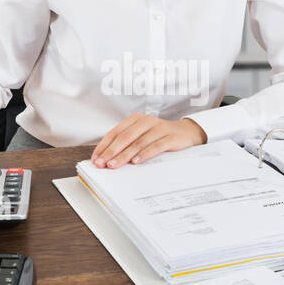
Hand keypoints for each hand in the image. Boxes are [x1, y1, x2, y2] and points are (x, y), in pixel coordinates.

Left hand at [91, 115, 206, 168]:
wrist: (187, 133)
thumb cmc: (160, 137)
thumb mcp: (142, 136)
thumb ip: (127, 144)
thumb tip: (107, 159)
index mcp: (136, 119)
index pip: (115, 132)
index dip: (104, 146)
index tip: (96, 159)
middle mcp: (146, 121)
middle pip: (125, 137)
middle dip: (111, 152)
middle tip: (102, 164)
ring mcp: (159, 128)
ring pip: (138, 142)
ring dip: (124, 155)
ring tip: (114, 165)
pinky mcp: (170, 137)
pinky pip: (155, 146)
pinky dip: (144, 154)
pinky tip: (136, 162)